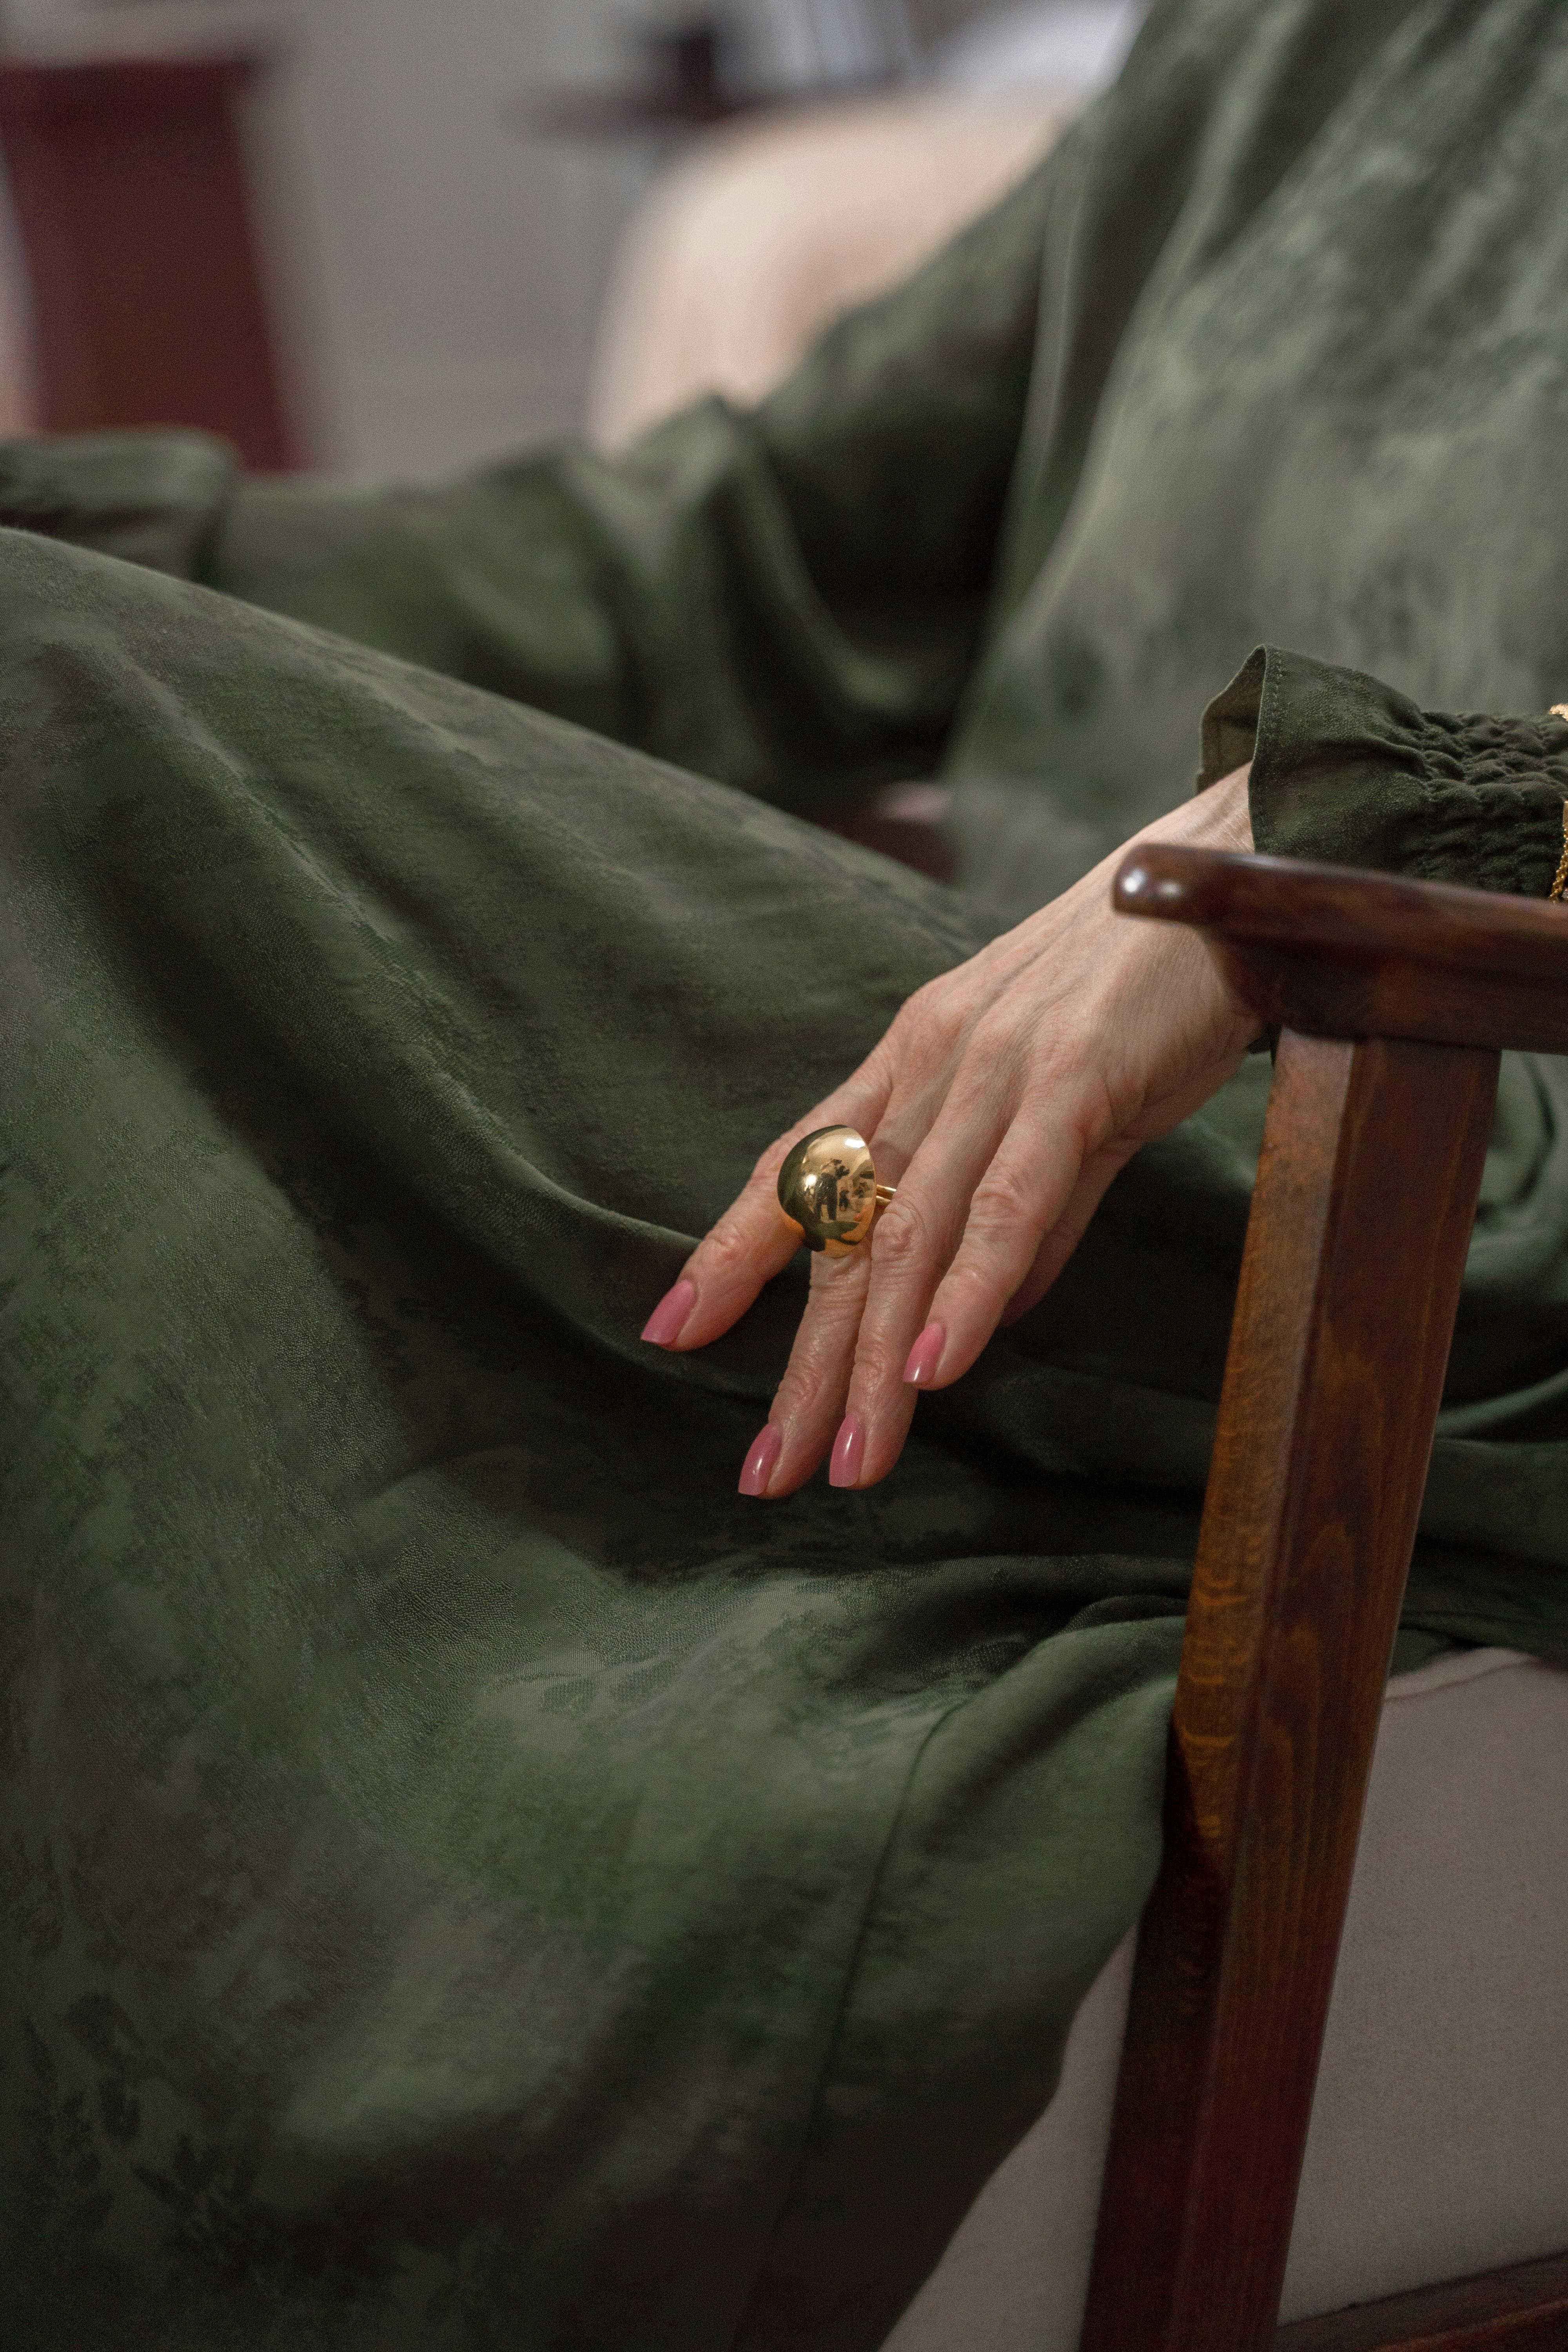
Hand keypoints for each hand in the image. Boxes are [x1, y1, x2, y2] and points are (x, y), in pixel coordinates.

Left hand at [642, 768, 1260, 1495]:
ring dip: (876, 1360)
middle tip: (767, 1471)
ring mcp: (998, 1071)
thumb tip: (986, 1308)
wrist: (1233, 872)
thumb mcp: (1055, 1098)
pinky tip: (936, 1368)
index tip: (670, 1330)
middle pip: (847, 1235)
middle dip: (802, 1363)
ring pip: (914, 1236)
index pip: (800, 1169)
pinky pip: (1012, 1203)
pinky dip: (971, 1289)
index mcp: (913, 1059)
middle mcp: (932, 1065)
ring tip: (850, 1459)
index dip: (730, 1250)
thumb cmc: (1140, 986)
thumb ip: (1021, 1205)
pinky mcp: (1077, 1080)